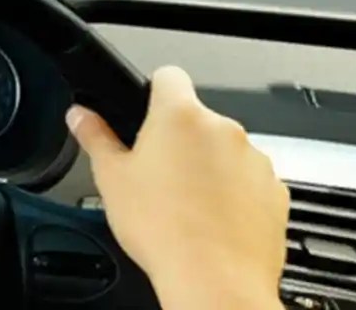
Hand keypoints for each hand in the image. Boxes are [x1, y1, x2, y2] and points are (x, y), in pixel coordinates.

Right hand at [66, 66, 288, 309]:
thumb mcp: (111, 179)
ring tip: (185, 205)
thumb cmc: (165, 230)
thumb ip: (95, 137)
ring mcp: (254, 159)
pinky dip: (233, 195)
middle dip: (178, 141)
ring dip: (208, 168)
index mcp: (179, 116)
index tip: (146, 113)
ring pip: (224, 151)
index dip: (153, 91)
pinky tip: (211, 221)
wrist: (214, 280)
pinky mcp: (275, 190)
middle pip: (195, 120)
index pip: (168, 76)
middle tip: (157, 176)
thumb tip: (80, 116)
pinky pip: (249, 182)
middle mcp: (223, 129)